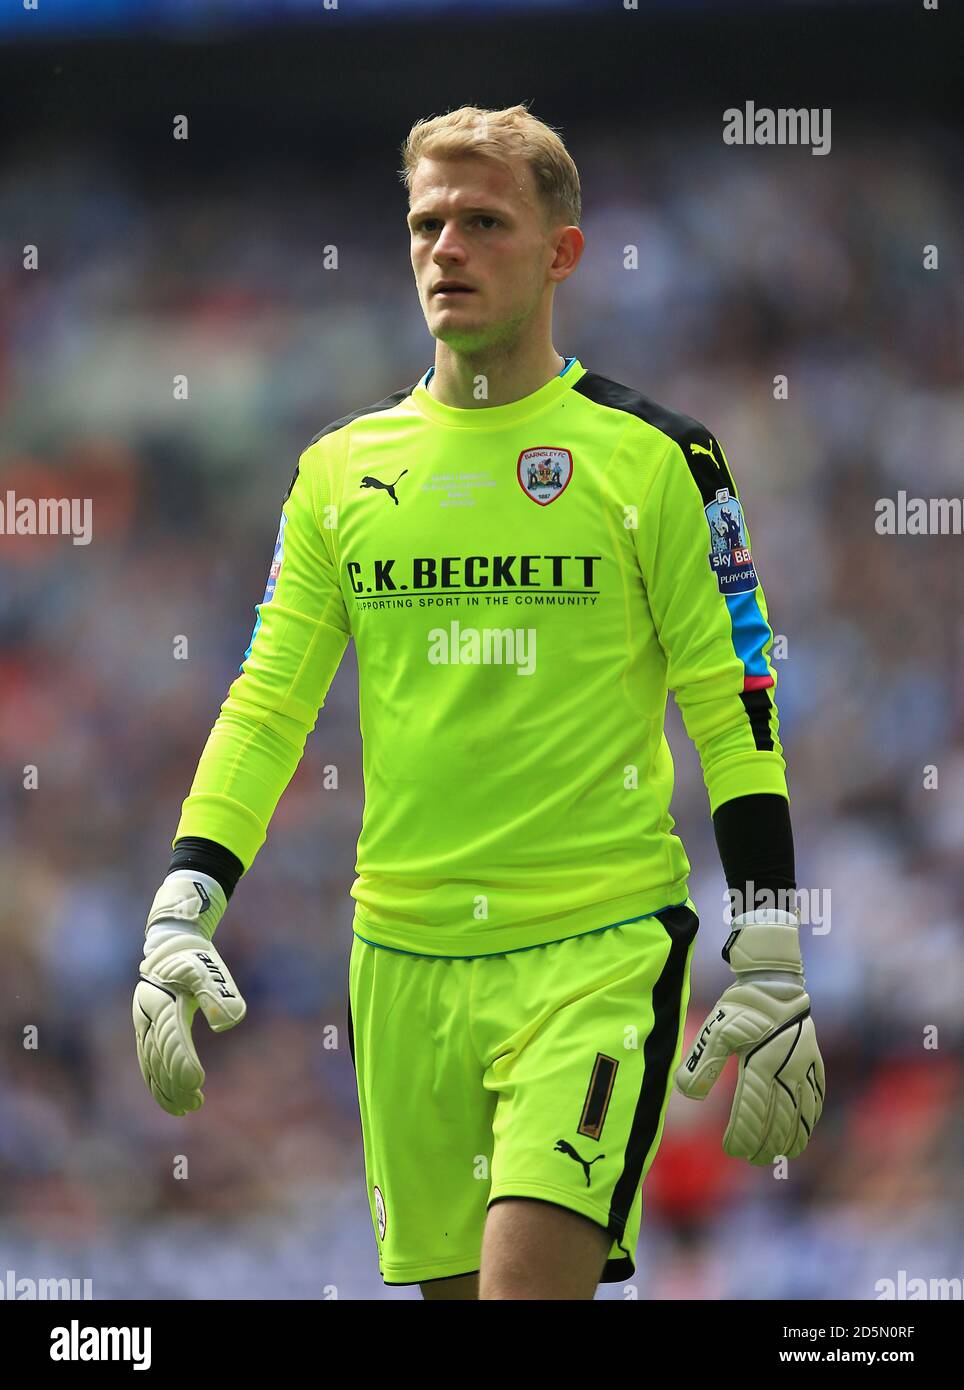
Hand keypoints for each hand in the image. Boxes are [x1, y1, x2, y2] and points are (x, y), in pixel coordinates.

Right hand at [132, 873, 244, 1115]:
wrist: (169, 948)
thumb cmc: (191, 958)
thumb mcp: (204, 969)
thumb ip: (215, 991)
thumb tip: (225, 1023)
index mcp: (162, 1001)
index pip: (171, 1038)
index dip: (181, 1061)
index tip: (196, 1082)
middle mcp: (147, 1017)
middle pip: (158, 1058)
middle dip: (173, 1084)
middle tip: (194, 1104)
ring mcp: (143, 1026)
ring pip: (150, 1065)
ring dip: (165, 1089)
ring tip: (186, 1108)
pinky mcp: (145, 1032)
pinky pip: (147, 1063)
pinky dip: (157, 1083)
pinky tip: (171, 1099)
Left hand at [674, 909, 824, 1163]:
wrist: (776, 980)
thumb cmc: (742, 1004)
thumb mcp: (716, 1029)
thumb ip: (702, 1062)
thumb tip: (688, 1093)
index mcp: (762, 1065)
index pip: (753, 1112)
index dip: (743, 1135)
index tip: (732, 1149)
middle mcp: (788, 1071)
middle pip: (779, 1120)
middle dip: (765, 1143)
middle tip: (751, 1158)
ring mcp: (805, 1068)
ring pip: (802, 1114)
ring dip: (790, 1138)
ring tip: (778, 1154)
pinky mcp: (814, 1061)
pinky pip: (817, 1097)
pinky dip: (810, 1119)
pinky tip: (805, 1128)